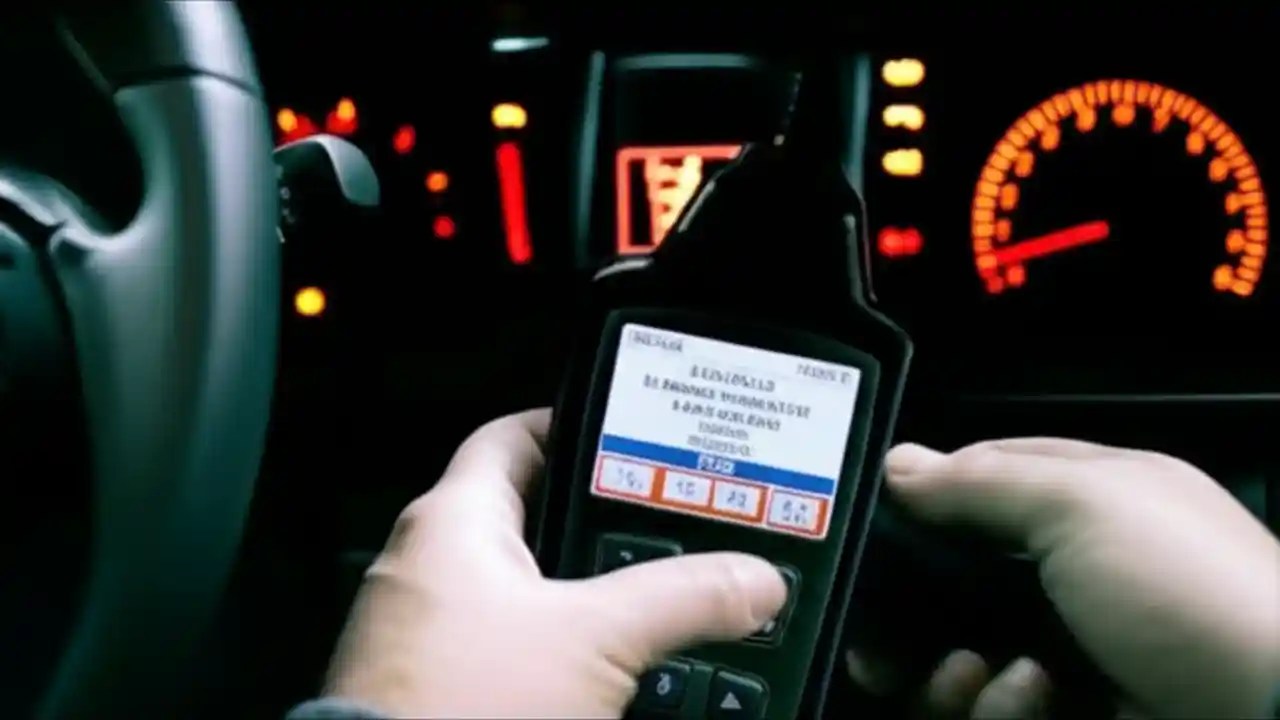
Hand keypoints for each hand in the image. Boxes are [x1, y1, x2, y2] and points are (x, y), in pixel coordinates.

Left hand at [321, 409, 786, 718]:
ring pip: (523, 589)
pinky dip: (554, 649)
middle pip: (529, 516)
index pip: (515, 436)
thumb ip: (680, 599)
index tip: (629, 435)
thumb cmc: (459, 708)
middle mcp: (427, 565)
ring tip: (649, 603)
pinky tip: (601, 672)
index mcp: (453, 522)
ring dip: (582, 595)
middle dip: (598, 525)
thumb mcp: (596, 641)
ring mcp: (425, 630)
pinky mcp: (434, 684)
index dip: (574, 427)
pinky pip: (506, 646)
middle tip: (665, 527)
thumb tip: (751, 578)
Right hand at [882, 438, 1279, 718]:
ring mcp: (1067, 650)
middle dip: (910, 603)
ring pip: (958, 652)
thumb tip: (896, 464)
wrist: (1263, 718)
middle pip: (955, 578)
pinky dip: (996, 706)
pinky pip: (992, 708)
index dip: (926, 495)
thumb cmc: (1184, 591)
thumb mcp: (1084, 503)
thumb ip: (982, 479)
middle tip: (877, 629)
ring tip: (972, 669)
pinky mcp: (1063, 713)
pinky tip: (1030, 695)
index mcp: (1090, 502)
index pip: (985, 479)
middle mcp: (1072, 572)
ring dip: (948, 666)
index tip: (874, 519)